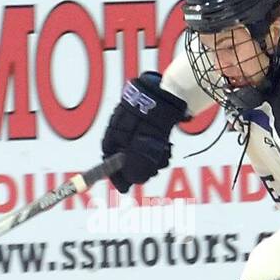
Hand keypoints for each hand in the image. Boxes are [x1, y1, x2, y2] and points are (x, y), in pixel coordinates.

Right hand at [101, 72, 186, 192]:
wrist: (171, 92)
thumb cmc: (152, 117)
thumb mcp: (143, 144)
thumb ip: (136, 164)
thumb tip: (132, 181)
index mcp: (114, 132)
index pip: (109, 159)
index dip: (117, 175)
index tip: (125, 187)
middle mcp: (122, 129)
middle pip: (126, 158)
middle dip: (140, 168)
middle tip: (153, 171)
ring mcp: (137, 126)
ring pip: (141, 152)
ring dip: (152, 160)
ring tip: (164, 157)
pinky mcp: (151, 124)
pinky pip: (151, 144)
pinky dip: (158, 150)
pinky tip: (166, 149)